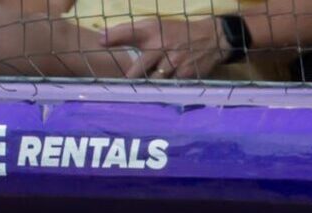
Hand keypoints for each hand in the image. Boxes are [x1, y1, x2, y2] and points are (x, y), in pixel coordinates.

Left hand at [100, 15, 230, 77]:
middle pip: (136, 71)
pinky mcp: (183, 74)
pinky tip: (167, 80)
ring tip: (153, 79)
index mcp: (152, 31)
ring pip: (151, 81)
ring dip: (149, 83)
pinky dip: (164, 85)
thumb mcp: (154, 26)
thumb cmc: (175, 33)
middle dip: (132, 78)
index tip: (100, 42)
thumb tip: (101, 39)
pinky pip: (167, 86)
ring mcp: (173, 62)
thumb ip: (128, 33)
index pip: (129, 33)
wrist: (211, 38)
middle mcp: (161, 46)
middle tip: (128, 82)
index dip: (114, 37)